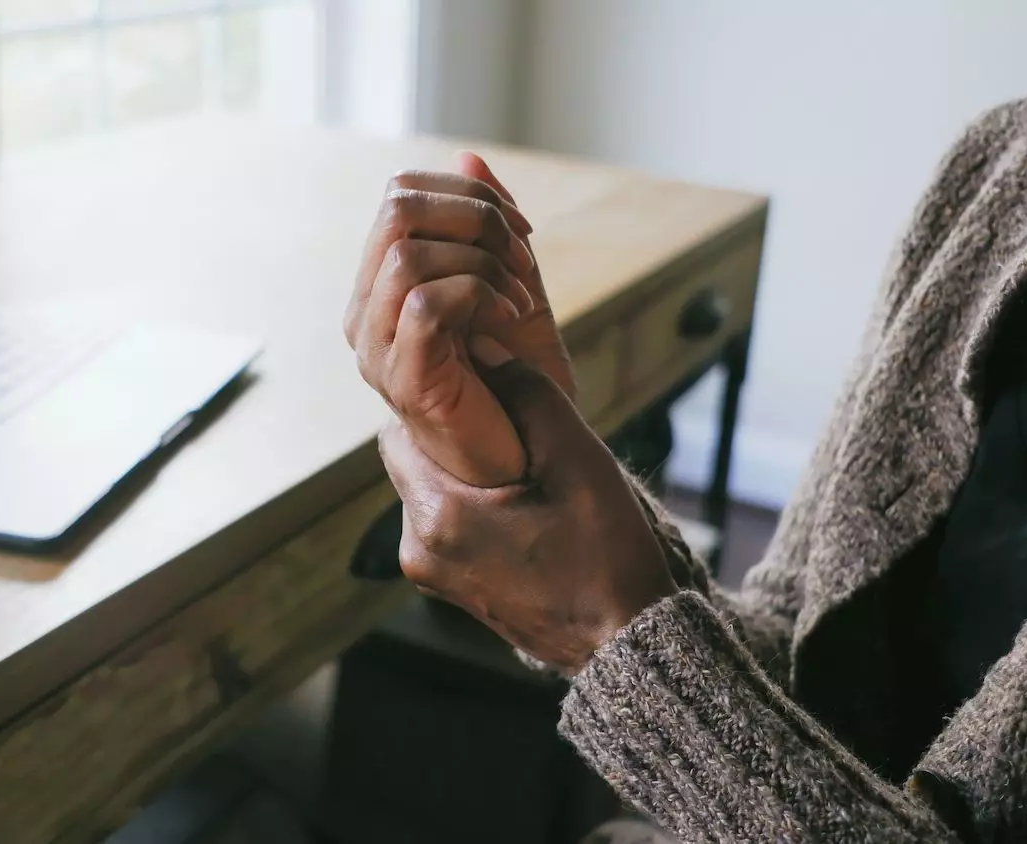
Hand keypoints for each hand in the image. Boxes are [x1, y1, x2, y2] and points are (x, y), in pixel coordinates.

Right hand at [345, 152, 573, 487]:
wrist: (527, 456)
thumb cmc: (513, 379)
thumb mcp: (511, 283)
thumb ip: (489, 227)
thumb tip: (470, 155)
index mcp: (382, 284)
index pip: (400, 193)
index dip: (469, 194)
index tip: (522, 233)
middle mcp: (366, 312)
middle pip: (397, 209)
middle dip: (477, 218)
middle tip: (523, 261)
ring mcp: (377, 348)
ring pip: (408, 253)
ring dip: (483, 261)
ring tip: (519, 296)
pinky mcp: (402, 379)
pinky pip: (425, 302)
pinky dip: (481, 295)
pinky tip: (512, 318)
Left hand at [378, 356, 675, 672]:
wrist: (627, 649)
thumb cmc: (608, 558)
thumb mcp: (577, 461)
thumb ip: (527, 395)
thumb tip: (483, 349)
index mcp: (437, 517)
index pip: (399, 427)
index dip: (435, 398)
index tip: (477, 389)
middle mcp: (418, 550)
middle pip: (411, 459)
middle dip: (449, 433)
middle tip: (505, 424)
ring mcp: (431, 576)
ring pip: (428, 491)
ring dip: (463, 470)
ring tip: (521, 468)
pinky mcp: (452, 590)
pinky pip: (445, 524)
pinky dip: (472, 504)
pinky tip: (521, 504)